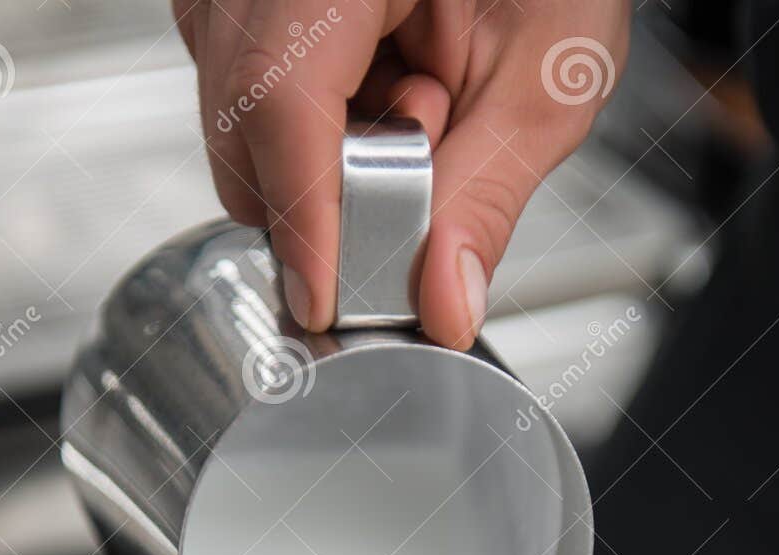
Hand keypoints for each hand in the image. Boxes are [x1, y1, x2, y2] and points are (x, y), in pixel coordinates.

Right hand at [174, 0, 629, 346]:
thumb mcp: (545, 79)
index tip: (326, 299)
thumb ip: (483, 198)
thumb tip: (438, 301)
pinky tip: (383, 84)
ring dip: (329, 152)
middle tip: (426, 155)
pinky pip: (243, 96)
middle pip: (240, 121)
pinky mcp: (244, 7)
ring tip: (420, 96)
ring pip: (234, 119)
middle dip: (330, 188)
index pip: (279, 93)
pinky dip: (317, 125)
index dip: (301, 212)